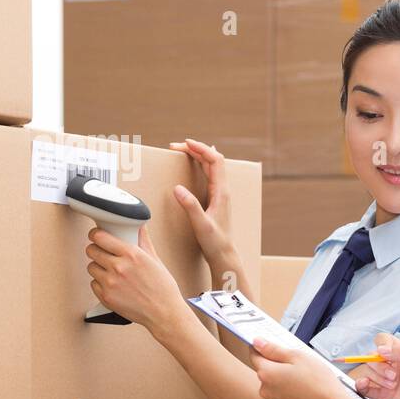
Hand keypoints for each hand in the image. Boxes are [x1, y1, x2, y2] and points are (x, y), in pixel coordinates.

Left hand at [85, 225, 188, 334]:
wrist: (164, 312)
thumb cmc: (162, 288)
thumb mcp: (155, 260)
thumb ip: (143, 240)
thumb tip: (139, 226)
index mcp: (131, 254)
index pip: (100, 237)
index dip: (96, 235)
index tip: (97, 236)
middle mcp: (118, 267)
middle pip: (91, 250)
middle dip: (96, 250)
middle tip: (104, 254)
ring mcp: (110, 283)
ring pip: (91, 267)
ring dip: (98, 267)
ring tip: (111, 272)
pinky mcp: (105, 296)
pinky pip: (93, 284)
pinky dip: (100, 283)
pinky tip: (113, 285)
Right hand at [170, 139, 234, 266]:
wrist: (224, 254)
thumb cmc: (214, 242)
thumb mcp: (200, 224)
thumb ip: (190, 206)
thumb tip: (177, 188)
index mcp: (222, 192)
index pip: (215, 161)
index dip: (201, 148)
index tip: (185, 143)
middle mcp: (223, 190)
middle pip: (213, 160)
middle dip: (195, 149)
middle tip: (175, 147)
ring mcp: (221, 194)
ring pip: (212, 166)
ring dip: (198, 156)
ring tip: (182, 150)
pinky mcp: (216, 199)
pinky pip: (210, 175)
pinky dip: (201, 165)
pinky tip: (195, 164)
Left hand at [251, 336, 345, 398]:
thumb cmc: (318, 380)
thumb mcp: (298, 356)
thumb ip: (274, 349)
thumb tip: (257, 343)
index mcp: (267, 373)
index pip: (255, 356)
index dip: (261, 348)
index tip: (268, 345)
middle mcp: (265, 390)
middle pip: (265, 372)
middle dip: (277, 366)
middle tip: (296, 364)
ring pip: (273, 386)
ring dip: (282, 381)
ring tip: (302, 380)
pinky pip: (279, 398)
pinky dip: (287, 394)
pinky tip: (302, 391)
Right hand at [351, 333, 399, 398]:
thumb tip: (381, 348)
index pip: (383, 342)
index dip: (381, 346)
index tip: (385, 355)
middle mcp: (392, 365)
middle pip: (371, 357)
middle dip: (379, 366)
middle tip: (394, 376)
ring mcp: (387, 381)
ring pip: (368, 372)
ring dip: (376, 377)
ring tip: (393, 386)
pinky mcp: (383, 396)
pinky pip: (366, 389)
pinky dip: (361, 386)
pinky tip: (364, 385)